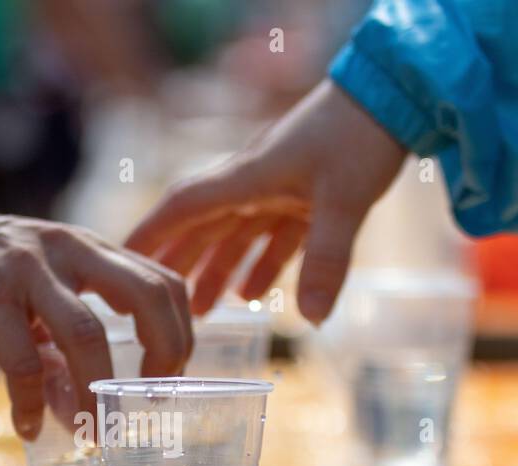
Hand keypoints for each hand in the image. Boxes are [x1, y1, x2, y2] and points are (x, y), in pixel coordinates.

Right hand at [0, 192, 191, 439]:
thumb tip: (85, 403)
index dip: (179, 333)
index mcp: (86, 247)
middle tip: (150, 402)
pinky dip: (30, 402)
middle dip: (163, 354)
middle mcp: (64, 251)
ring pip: (86, 334)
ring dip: (95, 393)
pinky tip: (27, 427)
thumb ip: (62, 337)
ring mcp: (24, 271)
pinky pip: (21, 360)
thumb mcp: (32, 290)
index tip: (168, 379)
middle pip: (144, 296)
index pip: (161, 281)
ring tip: (91, 434)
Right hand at [126, 80, 406, 320]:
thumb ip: (326, 260)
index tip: (120, 258)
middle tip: (154, 302)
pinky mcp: (308, 195)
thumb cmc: (361, 135)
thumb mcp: (344, 201)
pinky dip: (262, 264)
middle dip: (179, 264)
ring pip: (237, 236)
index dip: (150, 233)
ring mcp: (280, 188)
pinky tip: (253, 294)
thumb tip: (312, 319)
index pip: (183, 207)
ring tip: (202, 313)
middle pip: (204, 227)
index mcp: (247, 178)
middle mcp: (255, 183)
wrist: (396, 94)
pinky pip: (274, 237)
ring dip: (218, 271)